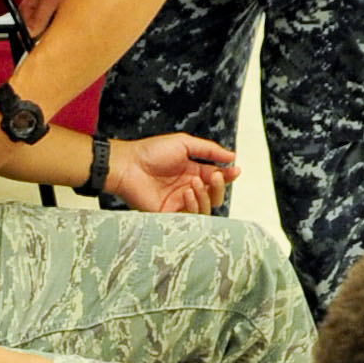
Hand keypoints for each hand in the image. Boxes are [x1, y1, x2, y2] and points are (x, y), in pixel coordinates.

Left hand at [107, 133, 237, 214]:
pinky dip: (194, 206)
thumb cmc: (151, 152)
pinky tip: (187, 193)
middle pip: (214, 196)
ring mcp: (179, 203)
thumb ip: (209, 150)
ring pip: (205, 209)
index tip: (235, 170)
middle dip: (219, 187)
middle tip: (214, 176)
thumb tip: (232, 156)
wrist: (128, 165)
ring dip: (205, 196)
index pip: (216, 179)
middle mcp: (188, 189)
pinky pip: (190, 218)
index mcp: (192, 173)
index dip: (227, 176)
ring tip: (195, 183)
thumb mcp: (184, 144)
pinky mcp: (170, 215)